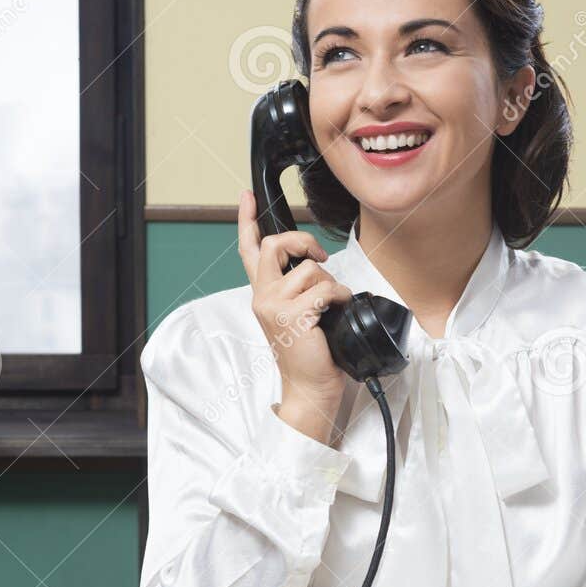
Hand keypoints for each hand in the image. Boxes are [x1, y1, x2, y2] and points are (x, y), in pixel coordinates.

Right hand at [237, 189, 352, 429]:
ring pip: (308, 269)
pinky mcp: (292, 315)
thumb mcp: (299, 316)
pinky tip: (337, 310)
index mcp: (263, 294)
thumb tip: (318, 267)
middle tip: (319, 256)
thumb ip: (299, 290)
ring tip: (331, 305)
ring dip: (329, 282)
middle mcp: (262, 297)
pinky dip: (338, 296)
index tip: (247, 198)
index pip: (248, 251)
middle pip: (273, 244)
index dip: (247, 220)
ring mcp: (274, 306)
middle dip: (302, 241)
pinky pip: (323, 288)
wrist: (310, 388)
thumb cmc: (310, 355)